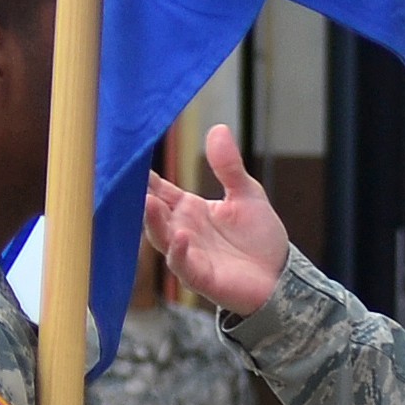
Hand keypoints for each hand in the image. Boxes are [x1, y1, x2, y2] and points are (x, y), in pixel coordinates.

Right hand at [144, 124, 289, 315]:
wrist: (280, 276)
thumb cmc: (259, 237)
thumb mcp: (246, 193)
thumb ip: (228, 166)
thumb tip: (218, 128)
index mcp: (189, 209)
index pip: (159, 190)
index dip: (144, 177)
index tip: (128, 157)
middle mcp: (181, 230)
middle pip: (152, 212)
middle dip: (138, 197)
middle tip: (125, 179)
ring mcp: (187, 254)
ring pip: (161, 237)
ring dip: (153, 222)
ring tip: (147, 203)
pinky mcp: (200, 276)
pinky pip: (183, 264)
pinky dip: (178, 251)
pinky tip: (180, 236)